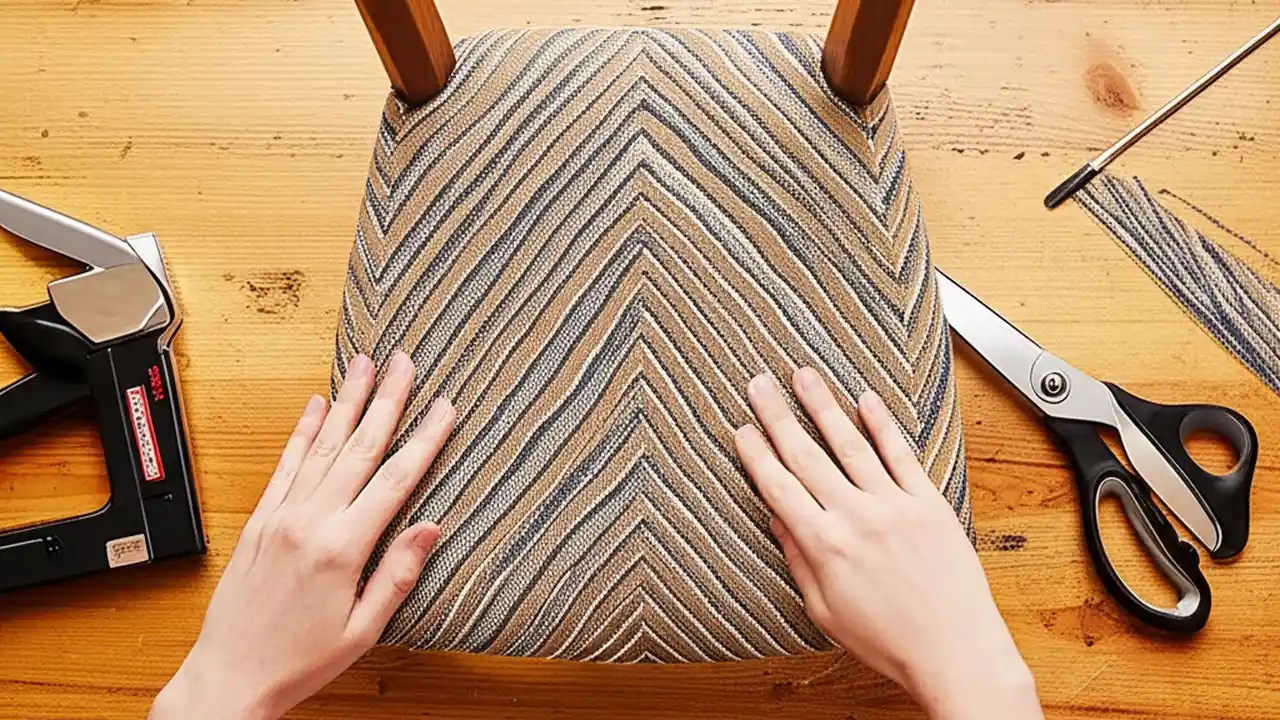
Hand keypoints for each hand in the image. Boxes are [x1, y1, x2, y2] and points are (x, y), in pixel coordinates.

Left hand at [151, 351, 454, 719]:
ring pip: (322, 446)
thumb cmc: (300, 661)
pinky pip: (286, 465)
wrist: (230, 676)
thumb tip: (431, 527)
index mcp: (342, 549)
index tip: (444, 407)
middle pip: (359, 448)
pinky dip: (302, 431)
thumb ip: (399, 574)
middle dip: (387, 401)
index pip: (395, 480)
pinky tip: (317, 404)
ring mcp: (281, 517)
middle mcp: (310, 522)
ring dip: (348, 402)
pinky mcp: (260, 521)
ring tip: (365, 365)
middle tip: (405, 363)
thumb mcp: (364, 630)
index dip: (423, 439)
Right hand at [734, 369, 1041, 719]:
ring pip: (851, 445)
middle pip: (807, 456)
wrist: (955, 651)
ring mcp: (895, 506)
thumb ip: (798, 559)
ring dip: (824, 406)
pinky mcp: (928, 504)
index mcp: (825, 546)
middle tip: (759, 385)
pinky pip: (901, 456)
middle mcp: (856, 518)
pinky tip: (865, 400)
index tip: (742, 429)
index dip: (757, 455)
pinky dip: (882, 425)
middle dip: (778, 417)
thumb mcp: (825, 610)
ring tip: (804, 376)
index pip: (779, 488)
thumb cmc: (888, 640)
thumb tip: (777, 518)